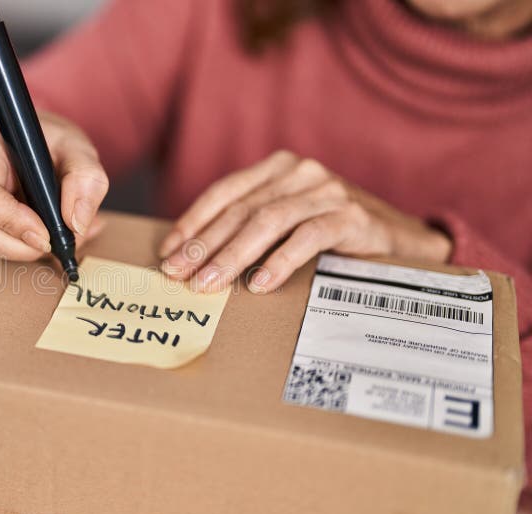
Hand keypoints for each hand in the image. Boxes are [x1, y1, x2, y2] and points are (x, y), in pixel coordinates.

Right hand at [0, 111, 108, 260]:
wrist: (38, 145)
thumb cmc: (53, 143)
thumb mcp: (79, 149)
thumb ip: (86, 180)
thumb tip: (77, 224)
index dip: (9, 221)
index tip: (44, 235)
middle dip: (23, 244)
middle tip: (59, 239)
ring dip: (24, 248)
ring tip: (55, 235)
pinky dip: (21, 246)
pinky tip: (43, 233)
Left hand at [159, 150, 451, 292]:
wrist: (405, 240)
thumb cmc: (335, 235)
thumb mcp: (289, 223)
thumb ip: (252, 227)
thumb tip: (196, 257)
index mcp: (278, 168)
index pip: (224, 193)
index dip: (193, 222)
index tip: (168, 252)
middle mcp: (300, 172)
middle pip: (240, 210)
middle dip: (204, 245)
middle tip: (178, 275)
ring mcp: (327, 191)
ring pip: (268, 222)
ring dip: (232, 255)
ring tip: (209, 283)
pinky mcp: (352, 215)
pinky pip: (307, 237)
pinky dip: (280, 261)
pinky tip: (260, 284)